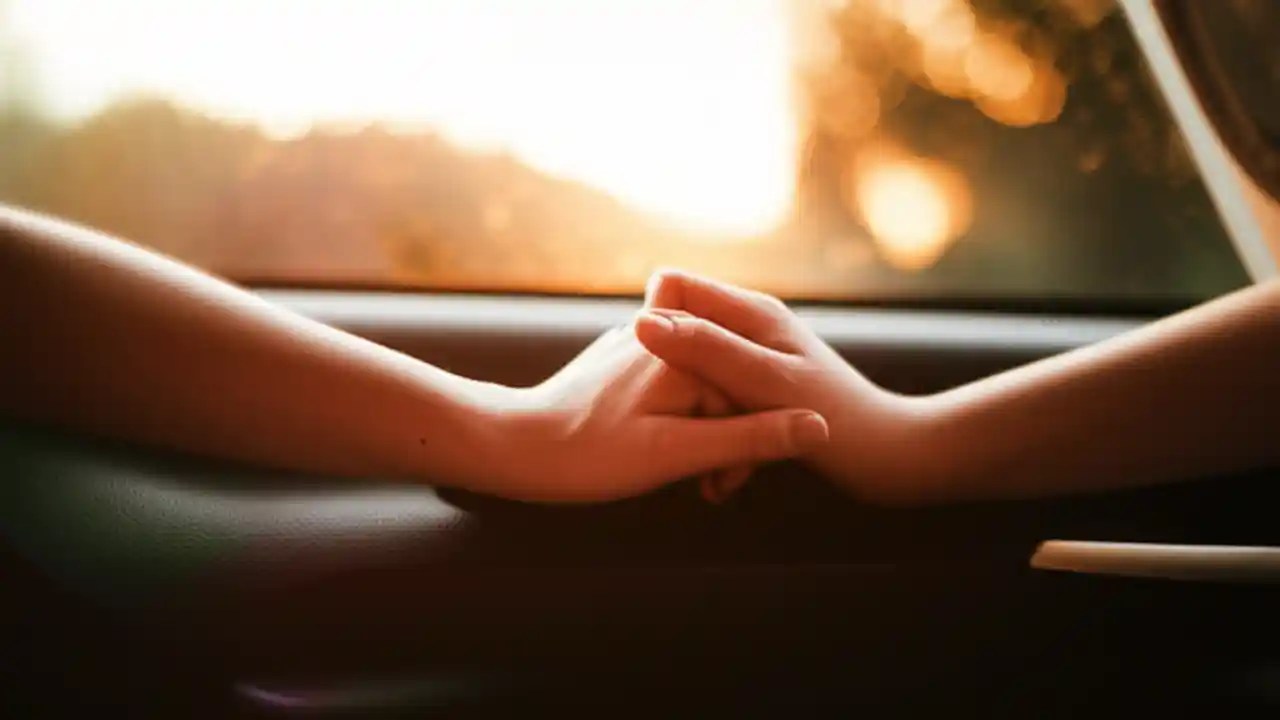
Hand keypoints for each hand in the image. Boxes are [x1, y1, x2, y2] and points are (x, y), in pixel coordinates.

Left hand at [474, 323, 829, 502]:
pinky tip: (656, 452)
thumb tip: (818, 426)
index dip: (749, 445)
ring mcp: (635, 345)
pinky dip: (675, 422)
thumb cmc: (587, 456)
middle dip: (726, 439)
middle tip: (711, 492)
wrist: (508, 446)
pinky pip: (668, 387)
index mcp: (683, 353)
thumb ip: (748, 438)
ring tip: (687, 479)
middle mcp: (661, 337)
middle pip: (725, 387)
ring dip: (701, 434)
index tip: (726, 488)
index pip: (748, 393)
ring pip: (697, 389)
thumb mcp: (675, 454)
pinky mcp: (617, 361)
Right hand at [636, 270, 928, 503]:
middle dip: (669, 386)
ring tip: (711, 476)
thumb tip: (644, 322)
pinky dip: (716, 442)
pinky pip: (716, 409)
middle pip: (679, 337)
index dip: (650, 323)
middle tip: (672, 436)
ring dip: (693, 424)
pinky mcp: (760, 395)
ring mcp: (755, 361)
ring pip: (694, 381)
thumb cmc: (835, 417)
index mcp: (750, 312)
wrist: (892, 458)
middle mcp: (751, 328)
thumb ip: (707, 351)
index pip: (673, 286)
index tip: (647, 374)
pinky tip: (725, 481)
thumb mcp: (763, 383)